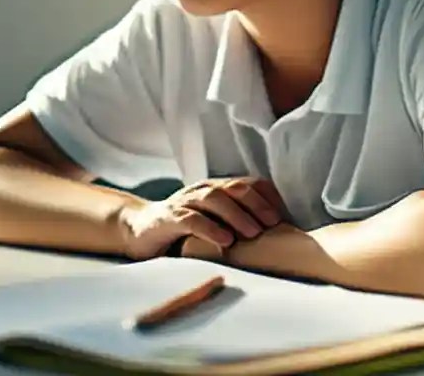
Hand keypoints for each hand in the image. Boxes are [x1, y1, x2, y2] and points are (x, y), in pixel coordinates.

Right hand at [118, 177, 285, 259]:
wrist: (138, 230)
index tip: (285, 216)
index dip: (268, 197)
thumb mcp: (213, 222)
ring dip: (237, 215)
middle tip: (274, 224)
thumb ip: (236, 223)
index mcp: (216, 188)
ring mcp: (183, 202)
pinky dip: (210, 229)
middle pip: (234, 188)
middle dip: (256, 204)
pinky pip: (191, 219)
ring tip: (253, 233)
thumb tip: (275, 238)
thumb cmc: (183, 230)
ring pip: (213, 200)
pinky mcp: (167, 219)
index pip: (248, 183)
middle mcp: (201, 190)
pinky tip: (225, 241)